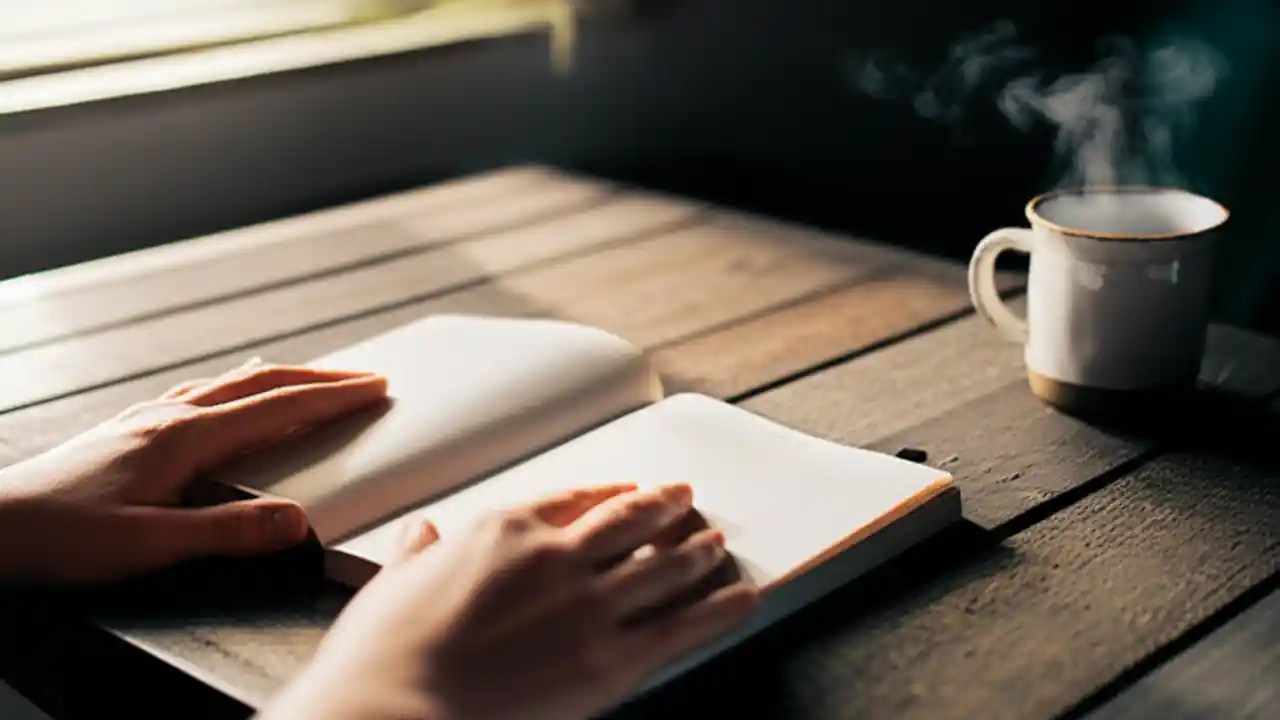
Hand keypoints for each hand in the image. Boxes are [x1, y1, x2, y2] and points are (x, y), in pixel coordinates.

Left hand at [0, 359, 386, 584]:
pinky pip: (202, 393)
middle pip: (262, 382)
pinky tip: (230, 397)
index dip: (333, 397)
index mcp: (185, 437)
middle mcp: (170, 416)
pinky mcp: (129, 429)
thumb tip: (299, 521)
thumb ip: (228, 533)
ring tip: (312, 379)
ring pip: (231, 383)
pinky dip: (239, 388)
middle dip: (320, 378)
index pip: (278, 408)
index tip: (376, 387)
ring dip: (282, 379)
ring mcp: (147, 417)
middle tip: (364, 378)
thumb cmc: (61, 537)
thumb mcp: (150, 545)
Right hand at [262, 484, 759, 719]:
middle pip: (629, 521)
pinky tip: (743, 596)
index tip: (626, 490)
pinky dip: (719, 609)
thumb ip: (418, 554)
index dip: (608, 493)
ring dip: (696, 552)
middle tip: (685, 498)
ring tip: (716, 544)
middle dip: (663, 507)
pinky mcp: (611, 661)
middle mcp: (557, 557)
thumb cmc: (381, 655)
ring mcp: (589, 607)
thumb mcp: (393, 584)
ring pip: (663, 567)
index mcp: (504, 530)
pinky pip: (682, 626)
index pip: (573, 500)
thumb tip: (422, 535)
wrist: (390, 712)